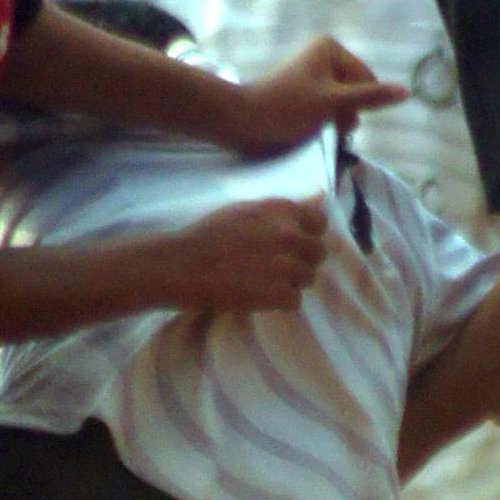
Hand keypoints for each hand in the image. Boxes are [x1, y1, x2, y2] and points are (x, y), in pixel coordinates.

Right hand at [154, 197, 330, 315]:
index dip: (310, 235)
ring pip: (308, 278)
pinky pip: (294, 301)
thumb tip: (317, 197)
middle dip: (302, 262)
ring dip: (290, 283)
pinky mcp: (276, 293)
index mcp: (279, 210)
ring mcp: (283, 265)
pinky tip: (260, 297)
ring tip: (264, 283)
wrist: (180, 265)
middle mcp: (287, 234)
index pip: (320, 222)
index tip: (295, 245)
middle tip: (279, 269)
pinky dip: (279, 303)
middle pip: (318, 253)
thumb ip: (278, 210)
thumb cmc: (205, 235)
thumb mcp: (243, 209)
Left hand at [220, 37, 405, 154]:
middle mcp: (321, 55)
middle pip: (354, 89)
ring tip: (319, 130)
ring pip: (340, 101)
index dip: (361, 104)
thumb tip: (407, 91)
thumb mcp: (334, 103)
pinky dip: (322, 119)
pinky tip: (311, 129)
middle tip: (330, 127)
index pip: (367, 79)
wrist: (243, 120)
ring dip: (335, 119)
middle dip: (347, 112)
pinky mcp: (299, 90)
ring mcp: (310, 72)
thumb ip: (371, 97)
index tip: (342, 120)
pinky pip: (324, 104)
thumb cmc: (288, 108)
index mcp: (330, 49)